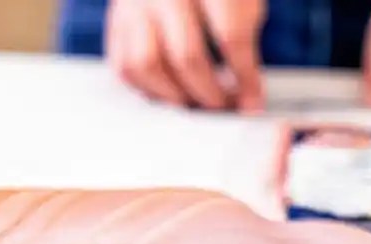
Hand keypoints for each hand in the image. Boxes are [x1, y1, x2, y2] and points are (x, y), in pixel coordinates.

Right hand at [105, 0, 266, 111]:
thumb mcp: (241, 1)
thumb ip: (244, 39)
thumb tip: (247, 97)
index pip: (231, 36)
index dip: (245, 77)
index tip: (252, 103)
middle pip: (187, 56)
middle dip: (209, 93)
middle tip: (224, 106)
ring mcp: (136, 4)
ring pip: (147, 64)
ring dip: (174, 94)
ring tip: (195, 101)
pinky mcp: (118, 19)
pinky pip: (125, 65)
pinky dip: (147, 87)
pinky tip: (170, 91)